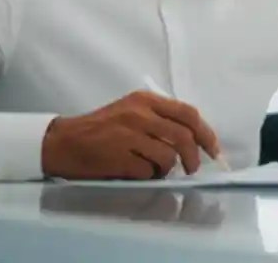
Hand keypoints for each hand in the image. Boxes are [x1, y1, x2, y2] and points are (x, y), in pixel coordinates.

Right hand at [41, 91, 220, 179]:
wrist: (64, 141)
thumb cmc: (100, 128)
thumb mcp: (130, 110)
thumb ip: (159, 118)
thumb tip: (193, 138)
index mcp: (145, 100)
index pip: (187, 114)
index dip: (206, 133)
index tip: (213, 150)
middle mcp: (139, 114)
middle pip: (183, 137)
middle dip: (194, 157)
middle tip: (192, 169)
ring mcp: (129, 136)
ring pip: (168, 157)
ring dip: (166, 169)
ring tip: (152, 169)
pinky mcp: (120, 158)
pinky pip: (149, 173)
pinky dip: (148, 177)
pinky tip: (136, 172)